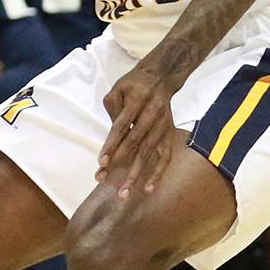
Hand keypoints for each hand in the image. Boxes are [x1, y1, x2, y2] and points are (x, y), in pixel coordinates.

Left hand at [98, 63, 178, 198]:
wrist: (161, 77)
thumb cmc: (134, 84)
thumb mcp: (118, 87)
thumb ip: (112, 108)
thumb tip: (112, 136)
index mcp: (138, 100)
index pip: (122, 127)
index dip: (111, 145)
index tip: (101, 162)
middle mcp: (153, 115)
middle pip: (134, 143)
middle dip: (118, 163)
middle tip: (103, 179)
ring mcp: (163, 126)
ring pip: (149, 153)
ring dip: (136, 174)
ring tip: (124, 193)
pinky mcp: (169, 134)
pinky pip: (165, 157)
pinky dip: (158, 173)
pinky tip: (148, 188)